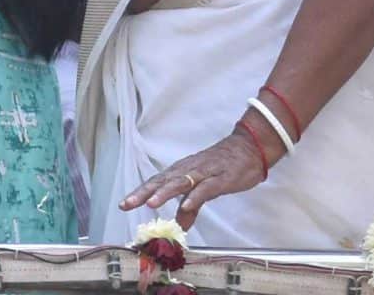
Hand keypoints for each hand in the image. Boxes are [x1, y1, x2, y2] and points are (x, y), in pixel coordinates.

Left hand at [122, 131, 268, 228]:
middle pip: (163, 181)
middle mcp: (189, 169)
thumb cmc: (224, 165)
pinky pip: (207, 188)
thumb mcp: (204, 187)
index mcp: (183, 171)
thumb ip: (190, 207)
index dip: (140, 192)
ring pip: (182, 182)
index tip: (123, 204)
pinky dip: (196, 196)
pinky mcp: (222, 178)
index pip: (157, 182)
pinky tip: (187, 205)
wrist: (249, 147)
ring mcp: (205, 173)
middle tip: (127, 204)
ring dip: (166, 192)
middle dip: (144, 192)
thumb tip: (180, 225)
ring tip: (151, 204)